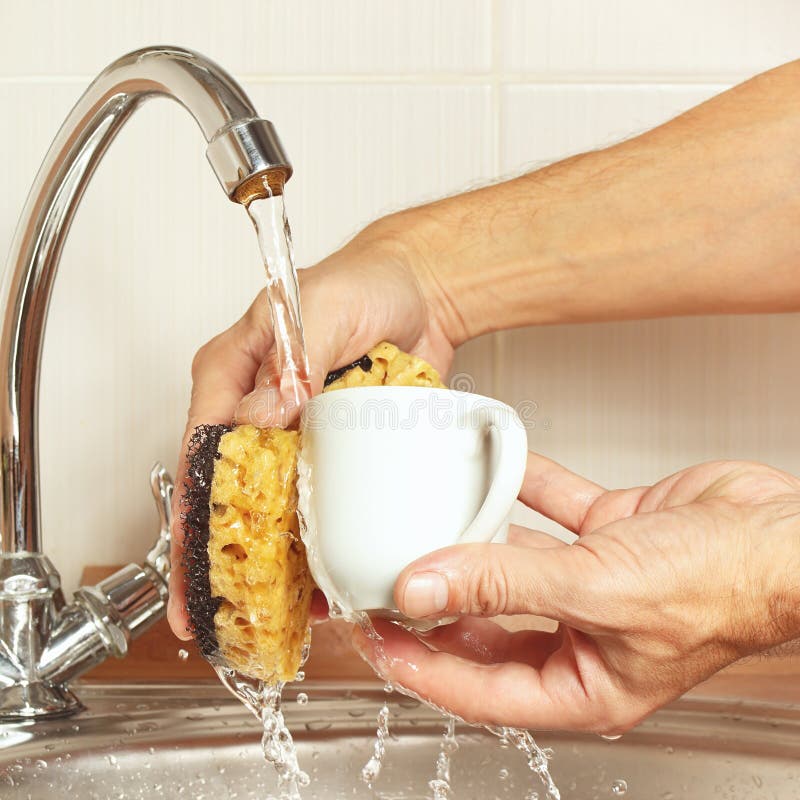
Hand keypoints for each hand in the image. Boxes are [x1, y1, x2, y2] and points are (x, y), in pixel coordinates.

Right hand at [168, 216, 458, 637]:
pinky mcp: (334, 450)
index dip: (189, 514)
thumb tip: (262, 410)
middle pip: (225, 493)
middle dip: (217, 554)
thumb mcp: (322, 307)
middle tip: (214, 615)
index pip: (199, 452)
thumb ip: (293, 356)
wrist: (424, 293)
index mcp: (231, 373)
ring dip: (266, 559)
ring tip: (262, 616)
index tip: (188, 567)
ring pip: (269, 507)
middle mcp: (256, 409)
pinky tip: (318, 580)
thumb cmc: (366, 284)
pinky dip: (314, 540)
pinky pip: (317, 502)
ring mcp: (296, 436)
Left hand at [352, 456, 799, 732]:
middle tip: (379, 577)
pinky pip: (550, 509)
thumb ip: (503, 586)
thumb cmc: (724, 586)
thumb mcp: (598, 592)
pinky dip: (522, 487)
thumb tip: (423, 589)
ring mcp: (592, 584)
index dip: (416, 663)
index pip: (475, 687)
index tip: (370, 632)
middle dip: (433, 603)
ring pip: (512, 564)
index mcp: (581, 684)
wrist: (785, 531)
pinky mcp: (605, 537)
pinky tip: (491, 467)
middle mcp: (581, 637)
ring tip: (420, 521)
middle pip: (485, 626)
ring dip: (472, 540)